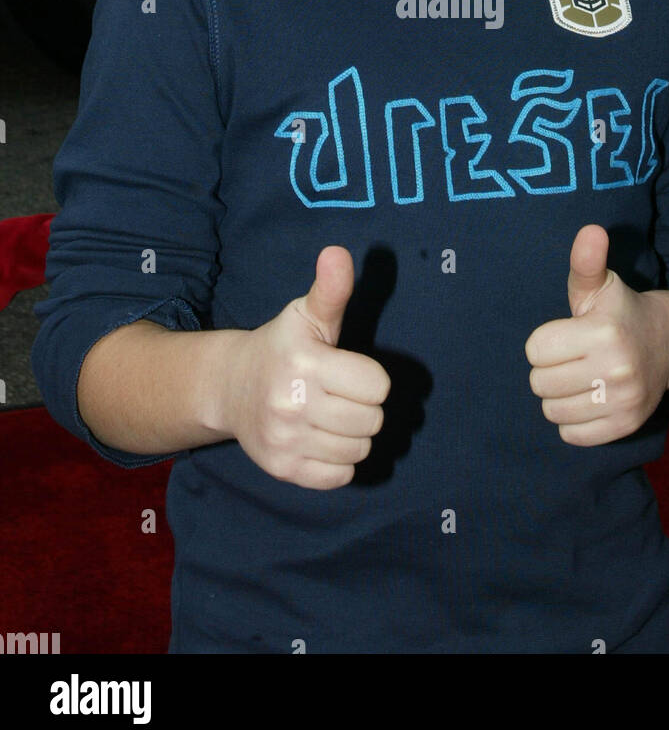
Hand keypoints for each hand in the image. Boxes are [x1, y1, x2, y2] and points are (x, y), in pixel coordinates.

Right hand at [223, 246, 390, 488]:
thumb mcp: (307, 314)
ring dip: (352, 435)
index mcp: (305, 363)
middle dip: (363, 407)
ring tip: (330, 416)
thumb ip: (331, 289)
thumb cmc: (282, 347)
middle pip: (372, 420)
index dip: (368, 377)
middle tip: (339, 395)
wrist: (229, 387)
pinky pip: (339, 477)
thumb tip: (337, 253)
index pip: (378, 385)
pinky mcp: (282, 469)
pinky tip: (320, 439)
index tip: (347, 370)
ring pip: (359, 450)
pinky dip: (338, 462)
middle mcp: (292, 403)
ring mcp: (285, 440)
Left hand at [525, 225, 668, 445]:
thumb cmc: (618, 311)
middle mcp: (616, 368)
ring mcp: (623, 401)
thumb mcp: (600, 285)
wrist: (666, 344)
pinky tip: (589, 399)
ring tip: (580, 378)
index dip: (545, 342)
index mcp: (602, 332)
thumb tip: (590, 230)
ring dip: (558, 397)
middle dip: (549, 369)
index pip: (535, 349)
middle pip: (539, 383)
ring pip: (551, 411)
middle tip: (573, 358)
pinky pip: (571, 435)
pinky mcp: (625, 426)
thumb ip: (586, 261)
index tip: (566, 335)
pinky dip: (572, 421)